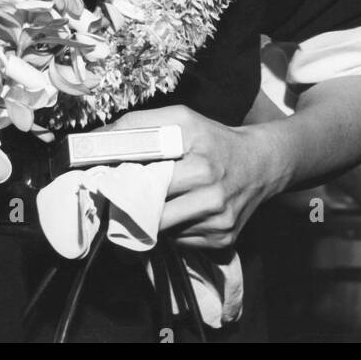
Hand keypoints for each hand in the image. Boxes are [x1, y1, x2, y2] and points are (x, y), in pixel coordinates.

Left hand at [98, 104, 286, 248]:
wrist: (261, 164)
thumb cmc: (214, 139)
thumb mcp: (182, 119)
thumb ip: (140, 123)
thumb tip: (99, 135)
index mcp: (199, 157)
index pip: (147, 175)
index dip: (122, 180)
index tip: (102, 180)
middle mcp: (211, 189)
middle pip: (152, 208)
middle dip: (132, 203)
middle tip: (118, 195)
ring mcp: (218, 218)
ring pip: (163, 228)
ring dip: (151, 218)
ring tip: (150, 202)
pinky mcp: (222, 239)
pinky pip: (180, 240)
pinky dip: (172, 229)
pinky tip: (179, 211)